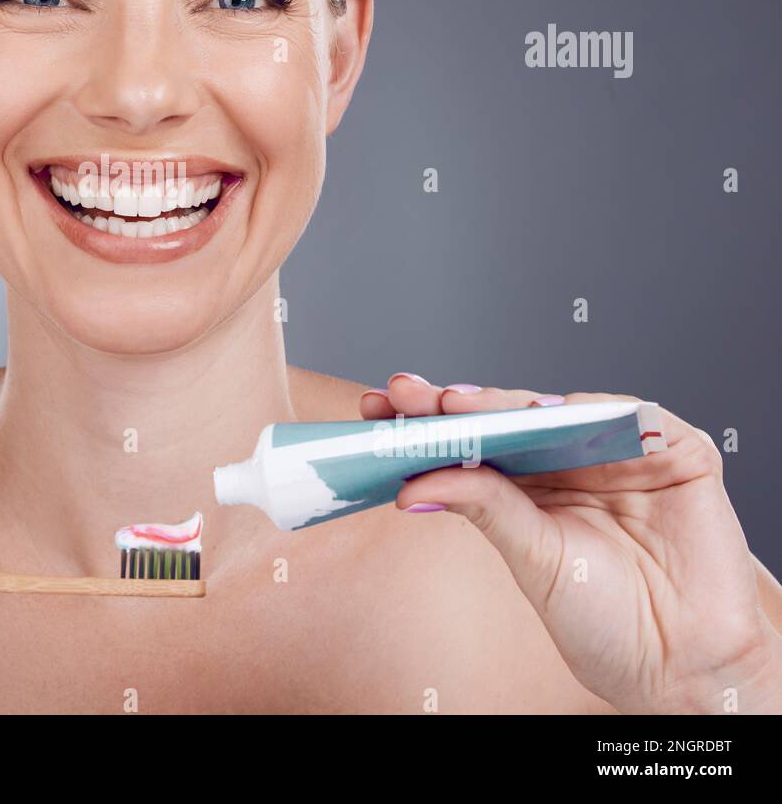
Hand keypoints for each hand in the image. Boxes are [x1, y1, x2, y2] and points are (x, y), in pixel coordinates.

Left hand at [359, 375, 781, 712]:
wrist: (682, 665)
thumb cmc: (605, 618)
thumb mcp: (531, 559)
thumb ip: (484, 509)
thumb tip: (412, 482)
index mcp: (528, 482)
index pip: (470, 437)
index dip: (426, 420)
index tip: (378, 410)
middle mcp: (570, 457)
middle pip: (506, 413)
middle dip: (454, 401)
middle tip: (407, 395)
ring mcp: (621, 450)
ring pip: (560, 407)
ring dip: (509, 401)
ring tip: (460, 404)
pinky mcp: (677, 451)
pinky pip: (636, 418)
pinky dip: (596, 411)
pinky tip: (554, 414)